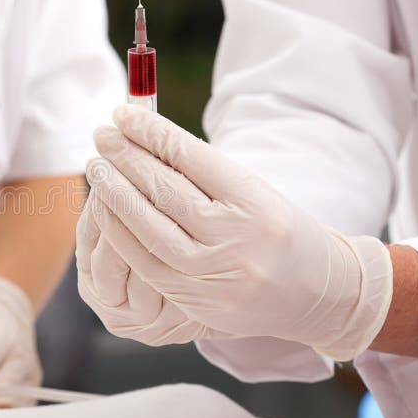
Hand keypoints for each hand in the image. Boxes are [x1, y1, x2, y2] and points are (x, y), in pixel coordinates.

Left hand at [84, 105, 391, 360]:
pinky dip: (119, 233)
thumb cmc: (280, 232)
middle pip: (165, 189)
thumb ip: (203, 171)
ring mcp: (215, 275)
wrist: (320, 296)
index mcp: (255, 201)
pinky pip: (146, 264)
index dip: (150, 133)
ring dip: (114, 193)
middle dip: (126, 157)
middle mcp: (236, 238)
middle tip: (102, 135)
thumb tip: (143, 138)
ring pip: (149, 227)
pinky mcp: (198, 302)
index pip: (191, 157)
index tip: (122, 115)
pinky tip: (103, 210)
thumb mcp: (255, 191)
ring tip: (96, 167)